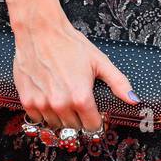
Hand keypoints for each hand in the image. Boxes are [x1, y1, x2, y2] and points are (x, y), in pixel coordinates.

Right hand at [13, 14, 138, 132]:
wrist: (40, 32)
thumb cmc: (70, 44)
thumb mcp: (100, 61)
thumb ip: (118, 83)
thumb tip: (134, 99)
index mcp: (81, 97)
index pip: (92, 127)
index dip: (97, 121)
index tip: (96, 114)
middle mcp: (60, 104)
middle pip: (75, 128)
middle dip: (80, 119)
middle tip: (80, 103)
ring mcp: (42, 104)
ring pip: (56, 126)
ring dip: (62, 118)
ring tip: (65, 99)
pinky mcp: (27, 101)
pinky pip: (38, 120)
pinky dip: (45, 114)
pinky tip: (50, 99)